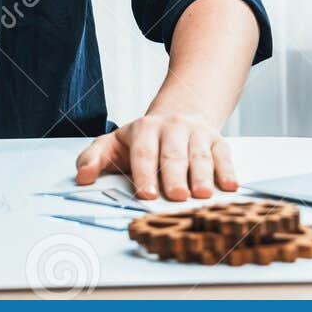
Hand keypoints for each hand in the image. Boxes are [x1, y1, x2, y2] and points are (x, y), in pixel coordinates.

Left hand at [73, 112, 237, 200]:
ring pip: (199, 156)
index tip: (146, 193)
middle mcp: (172, 128)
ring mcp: (196, 134)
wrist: (179, 114)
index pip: (143, 153)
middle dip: (174, 176)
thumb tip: (82, 177)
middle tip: (175, 196)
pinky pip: (223, 155)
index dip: (145, 174)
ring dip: (202, 175)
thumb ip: (94, 158)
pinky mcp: (217, 141)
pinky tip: (228, 185)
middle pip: (173, 155)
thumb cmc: (143, 139)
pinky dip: (227, 170)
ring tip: (202, 194)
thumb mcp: (114, 143)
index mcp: (144, 129)